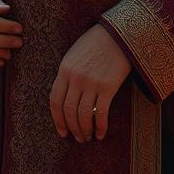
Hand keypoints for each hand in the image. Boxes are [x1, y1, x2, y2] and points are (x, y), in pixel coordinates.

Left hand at [50, 23, 131, 142]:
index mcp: (64, 70)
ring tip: (88, 137)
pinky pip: (101, 113)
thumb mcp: (74, 55)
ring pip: (83, 115)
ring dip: (85, 130)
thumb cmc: (96, 44)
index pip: (55, 101)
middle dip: (72, 129)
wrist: (118, 34)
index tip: (62, 132)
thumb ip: (67, 75)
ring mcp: (91, 82)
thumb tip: (65, 99)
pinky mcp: (108, 86)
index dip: (57, 120)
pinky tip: (101, 133)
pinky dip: (100, 127)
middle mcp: (76, 78)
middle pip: (68, 111)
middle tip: (78, 138)